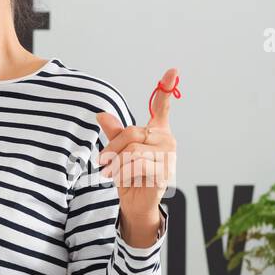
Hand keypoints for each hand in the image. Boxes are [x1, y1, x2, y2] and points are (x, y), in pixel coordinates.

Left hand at [96, 68, 178, 245]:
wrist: (136, 205)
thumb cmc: (129, 177)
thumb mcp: (118, 152)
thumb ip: (114, 133)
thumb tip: (101, 114)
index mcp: (157, 132)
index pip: (162, 106)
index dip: (167, 87)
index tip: (173, 69)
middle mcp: (166, 140)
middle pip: (131, 133)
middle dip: (112, 149)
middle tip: (103, 162)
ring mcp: (168, 156)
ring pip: (131, 150)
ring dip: (116, 164)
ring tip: (115, 174)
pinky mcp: (165, 171)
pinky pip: (136, 164)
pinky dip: (124, 173)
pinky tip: (125, 180)